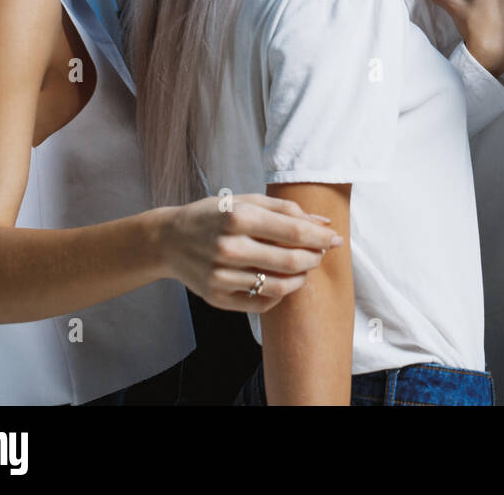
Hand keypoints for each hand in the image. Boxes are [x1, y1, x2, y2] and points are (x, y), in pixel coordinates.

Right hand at [162, 193, 342, 312]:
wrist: (168, 240)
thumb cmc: (213, 215)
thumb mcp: (246, 201)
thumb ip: (285, 209)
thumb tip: (324, 222)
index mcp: (239, 218)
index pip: (294, 232)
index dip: (321, 237)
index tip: (336, 239)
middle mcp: (230, 248)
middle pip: (291, 262)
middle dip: (315, 259)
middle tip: (321, 254)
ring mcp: (222, 276)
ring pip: (279, 287)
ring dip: (300, 279)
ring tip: (303, 268)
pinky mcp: (217, 297)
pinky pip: (261, 303)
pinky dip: (279, 295)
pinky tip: (280, 281)